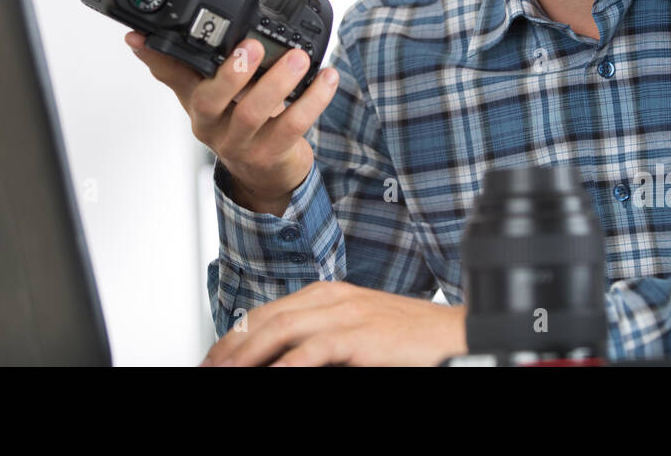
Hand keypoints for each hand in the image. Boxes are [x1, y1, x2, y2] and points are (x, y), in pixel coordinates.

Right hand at [126, 31, 338, 212]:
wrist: (265, 174)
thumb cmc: (236, 126)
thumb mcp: (204, 97)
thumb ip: (179, 67)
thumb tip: (139, 38)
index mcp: (196, 105)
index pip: (175, 77)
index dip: (162, 58)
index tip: (148, 36)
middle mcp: (213, 126)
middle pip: (214, 99)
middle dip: (232, 72)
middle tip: (252, 45)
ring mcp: (242, 143)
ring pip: (255, 112)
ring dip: (278, 81)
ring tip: (299, 57)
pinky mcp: (272, 154)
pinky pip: (294, 126)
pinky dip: (313, 100)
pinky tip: (326, 78)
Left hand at [200, 281, 467, 366]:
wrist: (459, 336)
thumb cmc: (413, 339)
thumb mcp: (360, 332)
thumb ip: (323, 339)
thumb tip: (285, 358)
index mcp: (331, 294)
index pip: (269, 311)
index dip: (236, 335)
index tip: (217, 357)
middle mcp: (334, 299)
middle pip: (267, 318)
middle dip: (231, 346)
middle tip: (210, 368)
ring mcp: (348, 314)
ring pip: (281, 330)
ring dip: (246, 355)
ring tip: (226, 373)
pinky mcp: (361, 336)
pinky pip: (313, 350)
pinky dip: (286, 365)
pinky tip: (270, 376)